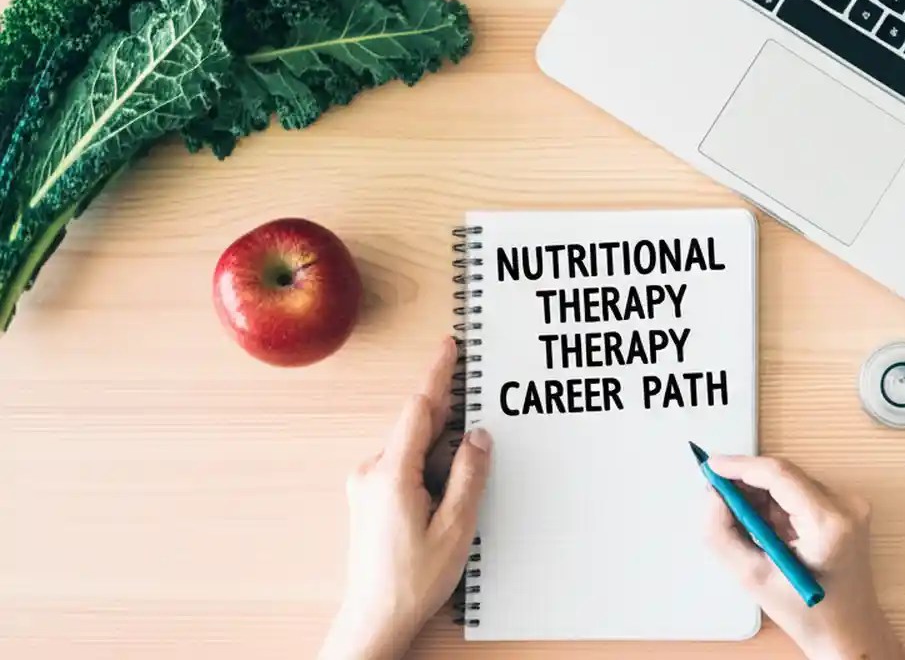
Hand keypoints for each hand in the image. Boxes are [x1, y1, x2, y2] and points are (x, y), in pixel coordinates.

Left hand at [320, 336, 491, 659]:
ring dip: (439, 450)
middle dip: (448, 415)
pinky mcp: (368, 496)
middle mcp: (371, 472)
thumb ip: (469, 475)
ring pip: (411, 447)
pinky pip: (403, 464)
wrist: (375, 618)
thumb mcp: (455, 527)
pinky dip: (427, 466)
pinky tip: (444, 491)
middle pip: (416, 425)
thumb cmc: (412, 581)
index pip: (419, 409)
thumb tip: (479, 436)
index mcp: (392, 474)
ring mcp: (366, 484)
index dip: (438, 375)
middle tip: (478, 409)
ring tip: (459, 487)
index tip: (450, 347)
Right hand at [705, 456, 904, 659]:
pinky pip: (799, 493)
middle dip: (746, 482)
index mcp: (828, 524)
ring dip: (760, 495)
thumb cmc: (809, 614)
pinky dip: (775, 504)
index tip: (710, 466)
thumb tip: (712, 496)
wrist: (848, 631)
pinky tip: (763, 529)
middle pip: (784, 475)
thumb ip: (722, 534)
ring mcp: (848, 505)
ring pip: (789, 482)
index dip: (740, 467)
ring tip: (742, 525)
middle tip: (716, 497)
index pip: (779, 475)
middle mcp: (845, 506)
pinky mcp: (844, 509)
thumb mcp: (753, 578)